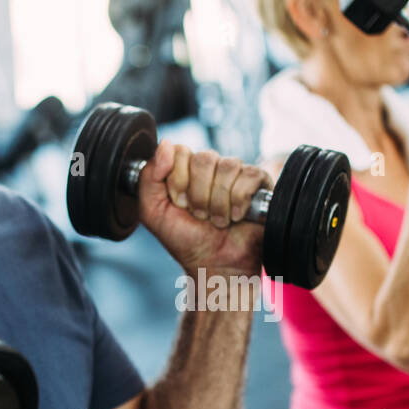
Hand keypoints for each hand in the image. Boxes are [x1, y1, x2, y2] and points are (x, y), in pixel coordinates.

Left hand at [136, 141, 268, 279]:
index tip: (180, 205)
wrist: (215, 265)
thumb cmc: (186, 241)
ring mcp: (236, 173)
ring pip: (227, 167)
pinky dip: (239, 202)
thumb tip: (166, 143)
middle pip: (203, 158)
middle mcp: (211, 167)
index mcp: (186, 169)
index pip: (180, 151)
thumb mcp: (152, 211)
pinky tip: (236, 217)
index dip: (178, 181)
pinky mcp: (259, 183)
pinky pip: (249, 177)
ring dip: (218, 203)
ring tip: (218, 221)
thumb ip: (148, 176)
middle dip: (198, 195)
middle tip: (200, 215)